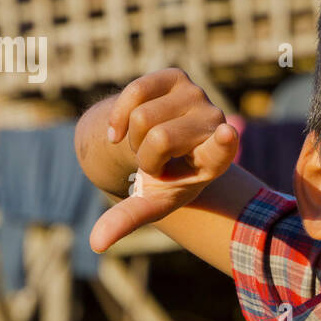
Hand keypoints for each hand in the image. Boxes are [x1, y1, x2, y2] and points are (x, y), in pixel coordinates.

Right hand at [89, 69, 238, 252]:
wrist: (159, 148)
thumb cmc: (161, 180)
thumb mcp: (149, 201)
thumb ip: (127, 219)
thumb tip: (95, 243)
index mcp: (215, 160)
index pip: (222, 150)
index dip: (222, 142)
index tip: (225, 135)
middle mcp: (213, 123)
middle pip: (158, 138)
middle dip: (142, 155)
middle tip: (153, 162)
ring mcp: (197, 97)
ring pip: (141, 116)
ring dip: (132, 136)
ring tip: (147, 144)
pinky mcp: (177, 77)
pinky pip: (134, 91)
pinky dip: (119, 115)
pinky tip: (123, 129)